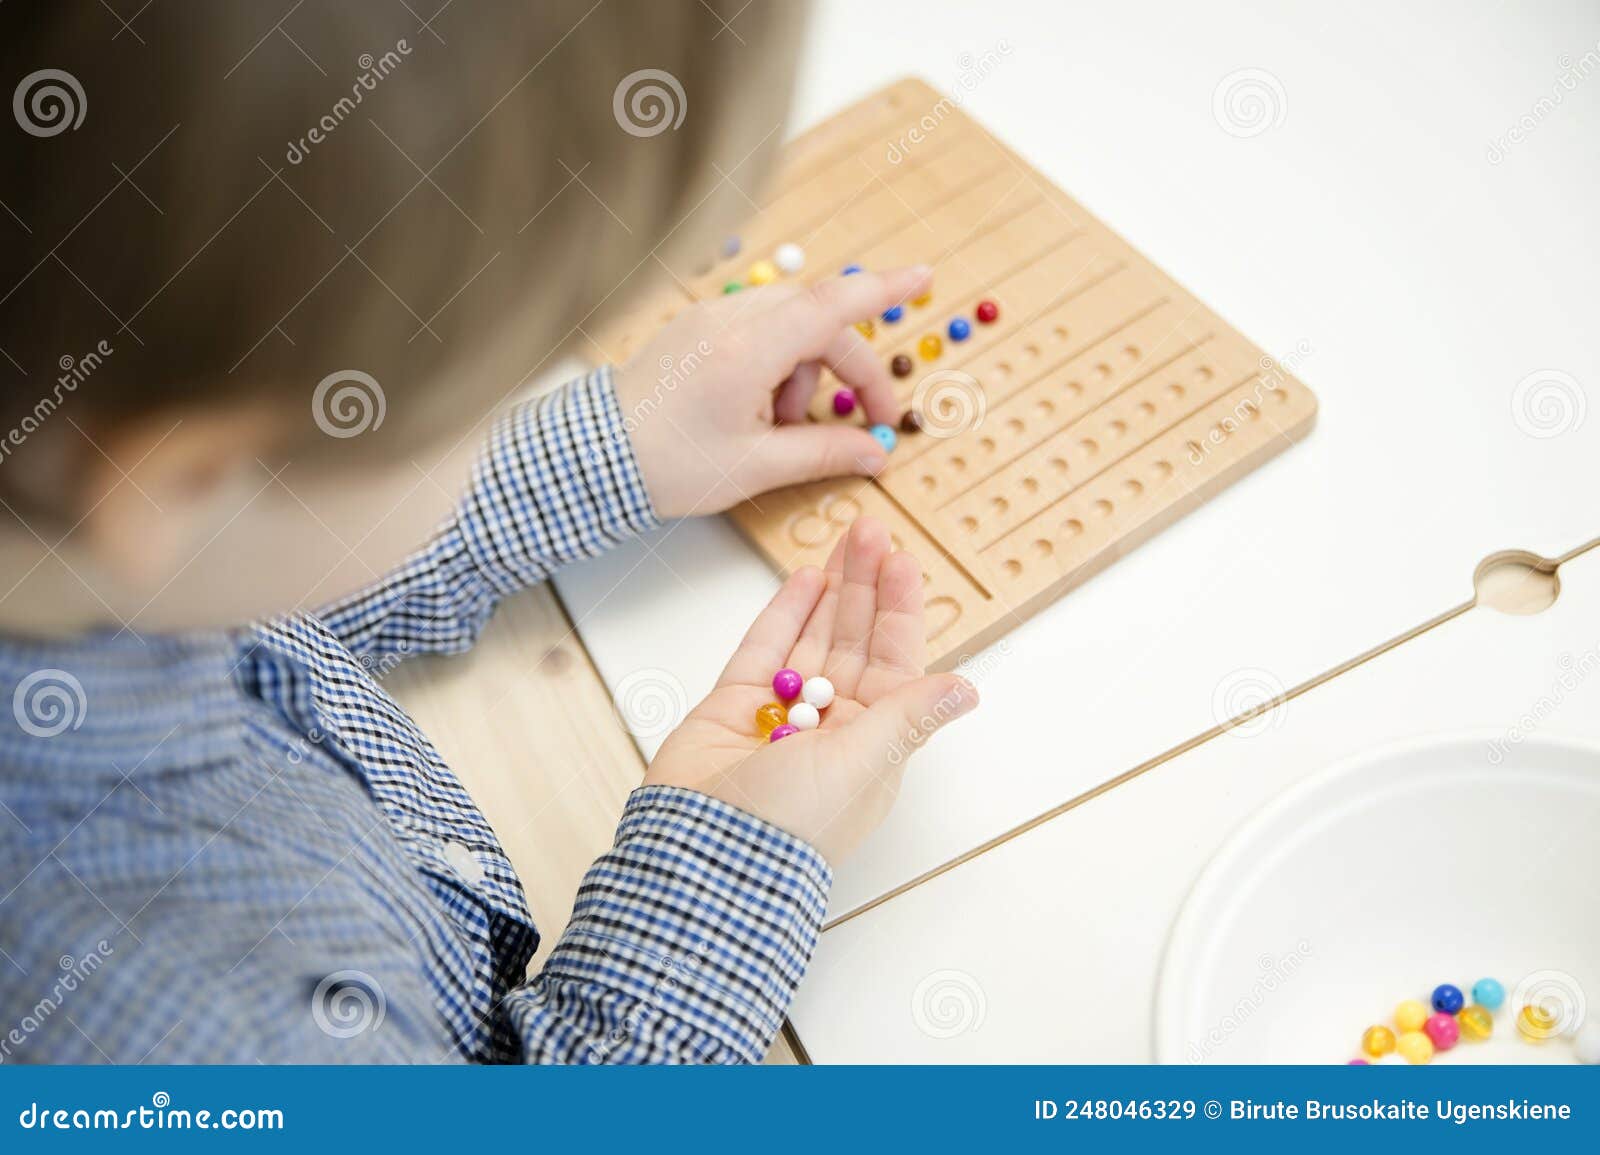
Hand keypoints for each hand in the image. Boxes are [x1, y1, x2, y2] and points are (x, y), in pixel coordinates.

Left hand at [614, 266, 932, 518]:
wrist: (590, 457)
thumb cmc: (665, 463)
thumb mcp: (756, 467)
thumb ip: (825, 453)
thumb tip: (875, 453)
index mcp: (748, 349)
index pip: (832, 305)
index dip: (884, 290)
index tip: (923, 278)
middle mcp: (729, 321)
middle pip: (819, 322)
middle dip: (850, 370)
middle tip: (872, 425)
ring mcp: (709, 320)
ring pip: (790, 327)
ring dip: (808, 374)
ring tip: (784, 430)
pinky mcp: (696, 331)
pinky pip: (758, 333)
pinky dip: (777, 367)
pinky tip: (761, 413)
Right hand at [644, 516, 978, 864]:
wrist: (706, 852)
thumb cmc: (793, 823)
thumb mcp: (865, 764)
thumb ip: (911, 716)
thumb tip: (969, 690)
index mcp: (872, 743)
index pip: (894, 662)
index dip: (899, 611)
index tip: (903, 561)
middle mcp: (831, 726)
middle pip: (854, 641)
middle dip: (864, 586)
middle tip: (870, 530)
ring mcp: (780, 714)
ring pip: (812, 638)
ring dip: (830, 590)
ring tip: (843, 539)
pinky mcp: (733, 707)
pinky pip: (764, 650)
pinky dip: (785, 614)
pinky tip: (804, 579)